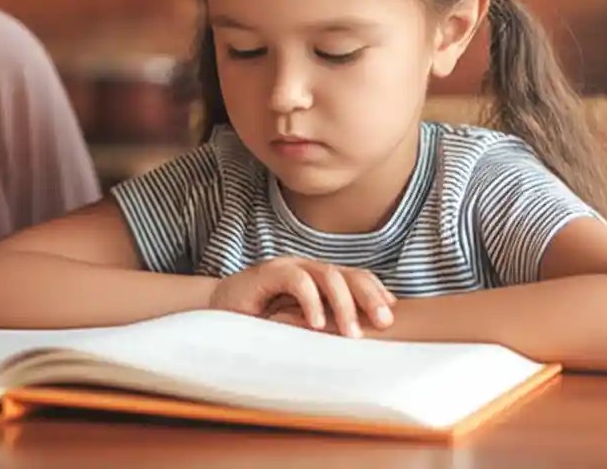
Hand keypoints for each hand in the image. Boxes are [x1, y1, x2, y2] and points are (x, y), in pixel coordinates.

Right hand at [209, 256, 396, 336]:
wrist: (216, 313)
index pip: (355, 278)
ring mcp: (287, 268)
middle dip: (370, 297)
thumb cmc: (259, 322)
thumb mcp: (300, 326)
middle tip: (383, 323)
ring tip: (351, 334)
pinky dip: (311, 301)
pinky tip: (316, 324)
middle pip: (349, 273)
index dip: (376, 292)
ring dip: (344, 305)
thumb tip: (360, 339)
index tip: (391, 316)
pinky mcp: (267, 273)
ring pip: (328, 276)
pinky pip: (297, 280)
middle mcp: (306, 269)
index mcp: (318, 279)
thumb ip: (324, 326)